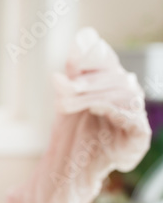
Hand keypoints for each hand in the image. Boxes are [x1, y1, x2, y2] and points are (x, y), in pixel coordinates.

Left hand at [5, 27, 150, 202]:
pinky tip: (94, 108)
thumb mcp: (68, 96)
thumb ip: (76, 71)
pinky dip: (111, 108)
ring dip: (92, 95)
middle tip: (62, 88)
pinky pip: (132, 117)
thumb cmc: (72, 130)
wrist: (69, 166)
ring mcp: (136, 116)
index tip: (76, 53)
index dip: (94, 56)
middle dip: (87, 81)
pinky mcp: (139, 136)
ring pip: (123, 94)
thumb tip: (84, 37)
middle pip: (116, 77)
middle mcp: (127, 97)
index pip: (108, 63)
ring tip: (65, 103)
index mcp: (111, 85)